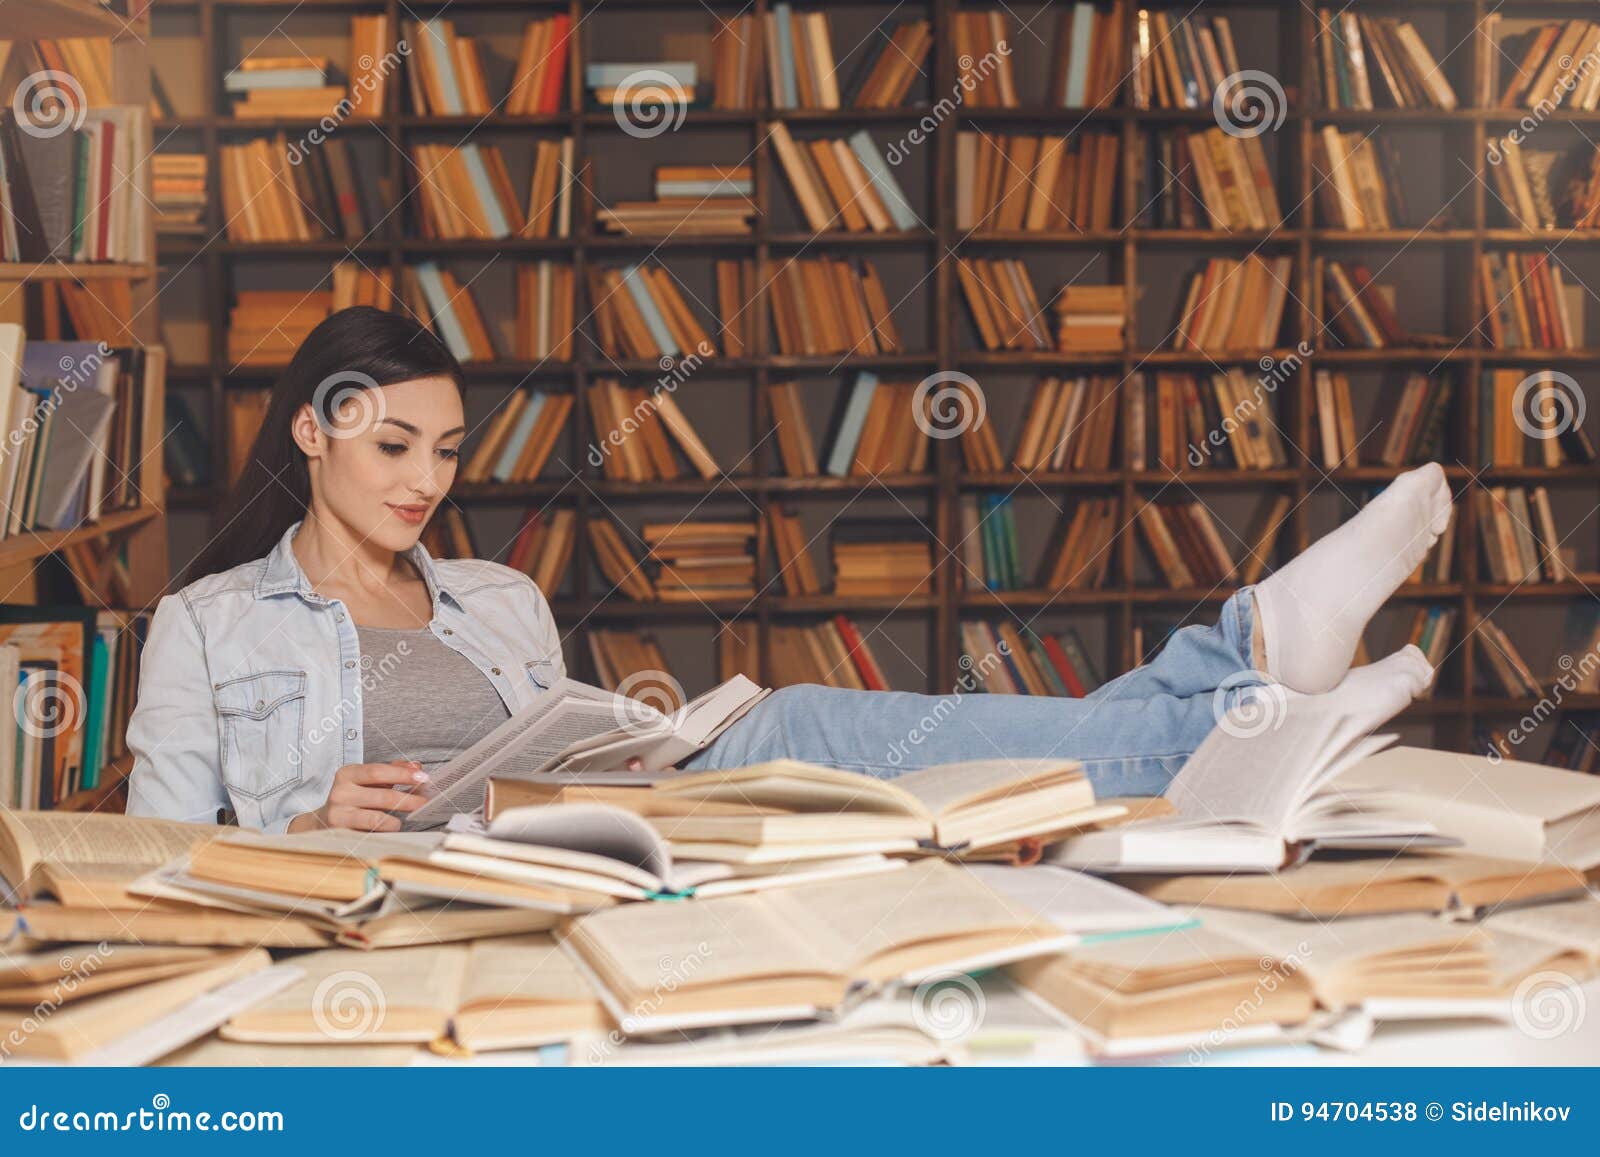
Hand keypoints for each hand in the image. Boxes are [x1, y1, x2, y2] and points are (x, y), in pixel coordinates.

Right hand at [287, 760, 430, 832]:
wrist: (322, 822)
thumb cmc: (353, 798)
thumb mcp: (368, 780)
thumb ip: (393, 771)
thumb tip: (417, 767)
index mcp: (348, 774)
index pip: (378, 771)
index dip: (402, 774)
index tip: (423, 778)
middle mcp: (340, 793)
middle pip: (382, 795)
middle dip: (407, 799)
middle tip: (424, 802)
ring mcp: (339, 815)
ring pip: (376, 819)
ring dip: (395, 821)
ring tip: (402, 821)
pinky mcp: (341, 834)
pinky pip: (369, 835)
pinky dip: (383, 833)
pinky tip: (388, 831)